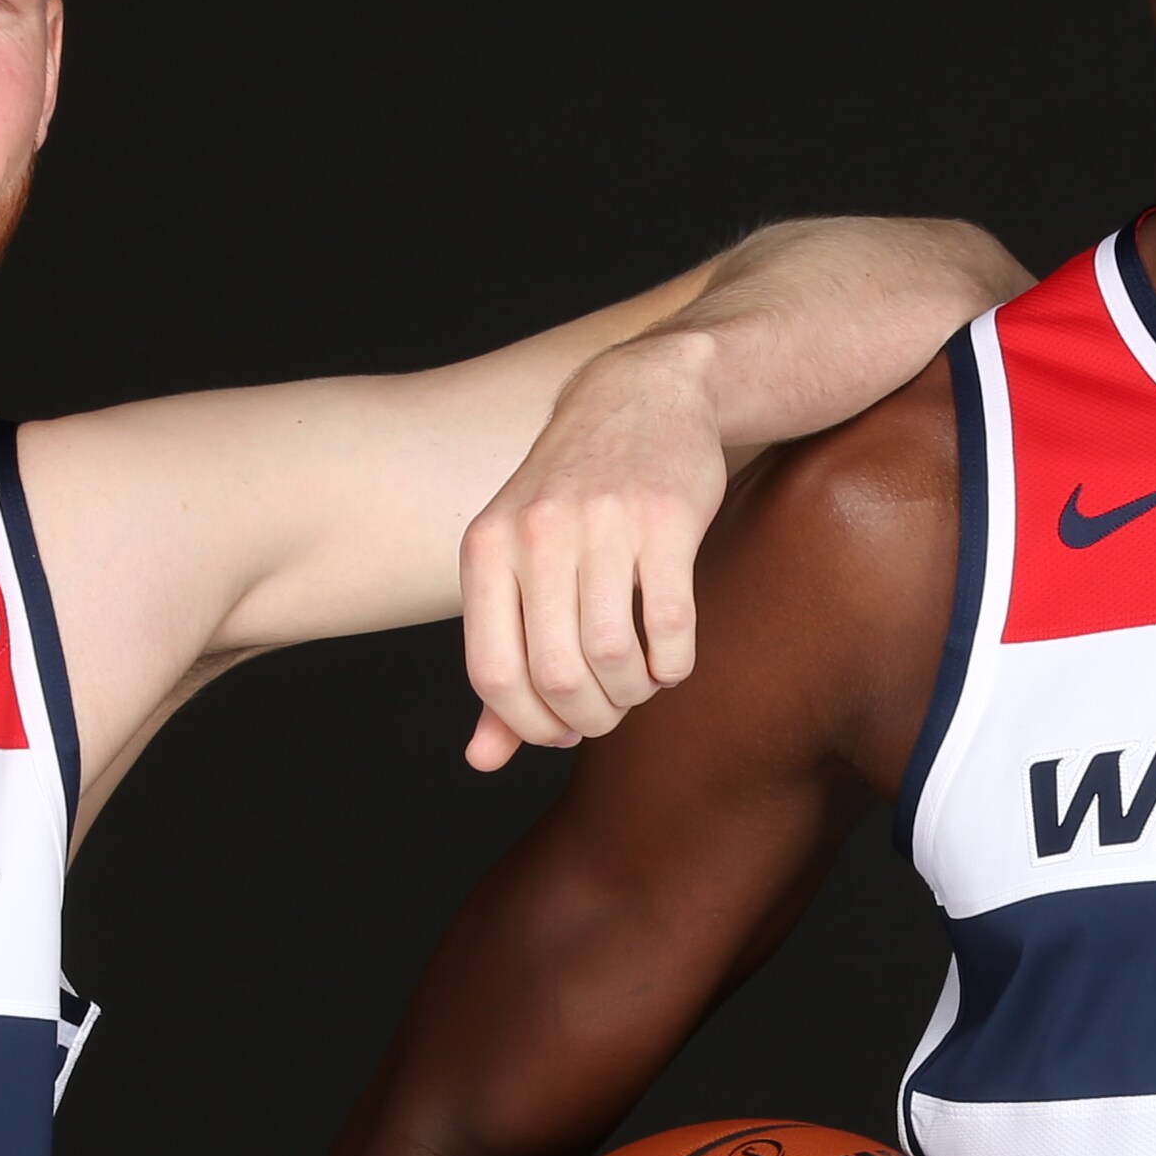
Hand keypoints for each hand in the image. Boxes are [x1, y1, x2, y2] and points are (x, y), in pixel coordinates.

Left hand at [457, 326, 727, 768]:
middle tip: (609, 710)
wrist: (640, 394)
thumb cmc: (572, 498)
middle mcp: (535, 532)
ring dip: (633, 692)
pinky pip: (669, 624)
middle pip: (556, 674)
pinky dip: (674, 664)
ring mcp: (601, 522)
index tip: (561, 730)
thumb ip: (502, 658)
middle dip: (589, 716)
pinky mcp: (666, 516)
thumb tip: (481, 760)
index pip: (493, 675)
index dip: (529, 724)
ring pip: (611, 654)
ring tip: (641, 684)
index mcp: (485, 548)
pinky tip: (672, 660)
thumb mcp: (516, 564)